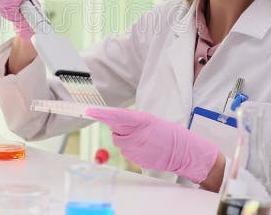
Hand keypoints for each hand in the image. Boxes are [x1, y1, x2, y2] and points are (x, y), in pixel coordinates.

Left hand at [86, 107, 219, 183]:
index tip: (89, 111)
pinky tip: (144, 146)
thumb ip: (131, 120)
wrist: (181, 151)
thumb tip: (114, 120)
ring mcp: (135, 149)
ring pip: (120, 141)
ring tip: (143, 138)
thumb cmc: (168, 133)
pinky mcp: (135, 159)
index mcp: (140, 121)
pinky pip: (126, 151)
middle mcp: (135, 135)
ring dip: (126, 138)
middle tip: (133, 128)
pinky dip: (131, 147)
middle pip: (115, 131)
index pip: (116, 116)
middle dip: (119, 128)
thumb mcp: (150, 120)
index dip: (101, 114)